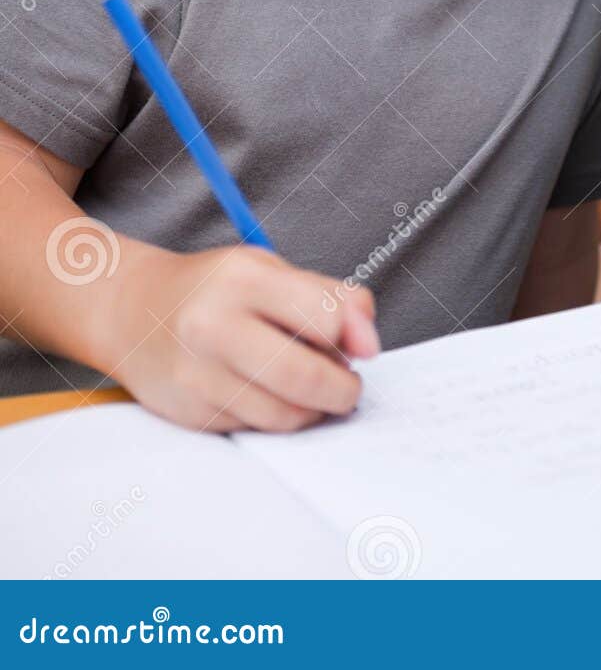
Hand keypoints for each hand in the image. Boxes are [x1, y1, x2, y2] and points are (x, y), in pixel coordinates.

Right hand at [108, 242, 379, 433]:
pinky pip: (255, 429)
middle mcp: (215, 326)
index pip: (323, 315)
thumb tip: (369, 343)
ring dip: (313, 410)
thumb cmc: (214, 289)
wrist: (134, 312)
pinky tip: (272, 394)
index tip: (362, 347)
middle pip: (304, 377)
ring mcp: (198, 375)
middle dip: (342, 389)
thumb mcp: (270, 269)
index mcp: (244, 278)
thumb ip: (329, 297)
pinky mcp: (191, 413)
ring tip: (311, 388)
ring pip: (283, 414)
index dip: (355, 337)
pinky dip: (277, 418)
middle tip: (348, 385)